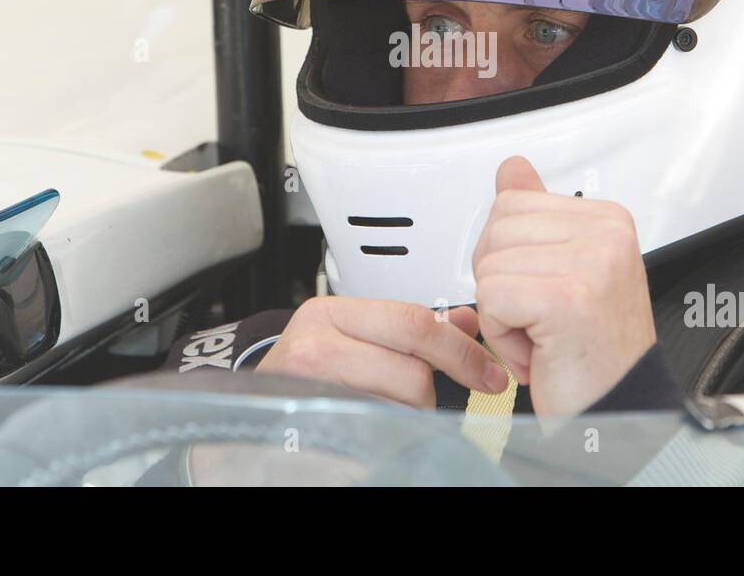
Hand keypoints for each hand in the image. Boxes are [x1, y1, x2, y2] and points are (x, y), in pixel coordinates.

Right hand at [255, 296, 509, 407]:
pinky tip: (380, 425)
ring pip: (399, 405)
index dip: (461, 350)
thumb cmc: (307, 370)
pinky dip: (391, 430)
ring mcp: (310, 387)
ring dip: (410, 414)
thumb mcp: (357, 333)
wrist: (255, 404)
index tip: (488, 372)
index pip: (414, 323)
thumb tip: (467, 322)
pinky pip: (377, 430)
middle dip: (435, 391)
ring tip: (390, 409)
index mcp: (330, 313)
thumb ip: (410, 326)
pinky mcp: (314, 423)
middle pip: (411, 370)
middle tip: (446, 400)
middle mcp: (314, 344)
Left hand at [472, 156, 657, 416]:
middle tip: (543, 319)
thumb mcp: (564, 272)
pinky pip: (492, 298)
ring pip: (489, 265)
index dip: (510, 256)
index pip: (512, 203)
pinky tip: (539, 350)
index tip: (547, 291)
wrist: (617, 416)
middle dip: (501, 283)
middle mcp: (607, 234)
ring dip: (502, 313)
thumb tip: (512, 169)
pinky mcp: (568, 298)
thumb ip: (537, 216)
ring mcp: (592, 263)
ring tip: (544, 335)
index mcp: (608, 219)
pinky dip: (503, 336)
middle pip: (495, 230)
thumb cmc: (592, 356)